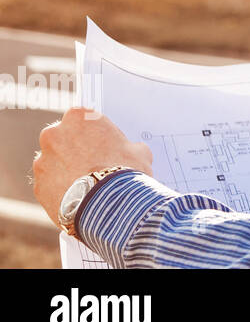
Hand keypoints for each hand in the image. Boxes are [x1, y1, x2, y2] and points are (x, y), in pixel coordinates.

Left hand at [32, 107, 152, 227]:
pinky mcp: (38, 185)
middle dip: (76, 150)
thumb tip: (128, 153)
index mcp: (79, 117)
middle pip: (64, 138)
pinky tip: (79, 198)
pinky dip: (61, 190)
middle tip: (94, 164)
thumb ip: (126, 146)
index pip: (84, 118)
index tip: (103, 144)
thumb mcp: (139, 151)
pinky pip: (50, 185)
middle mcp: (54, 133)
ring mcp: (43, 160)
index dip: (95, 133)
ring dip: (66, 170)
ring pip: (54, 163)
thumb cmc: (125, 171)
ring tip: (88, 185)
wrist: (109, 204)